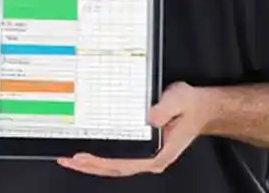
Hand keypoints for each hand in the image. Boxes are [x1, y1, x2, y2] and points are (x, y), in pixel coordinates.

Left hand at [57, 82, 218, 176]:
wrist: (201, 108)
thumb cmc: (190, 106)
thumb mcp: (179, 99)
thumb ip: (165, 108)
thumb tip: (150, 117)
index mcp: (160, 153)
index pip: (125, 163)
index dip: (102, 162)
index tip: (83, 156)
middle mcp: (151, 159)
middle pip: (115, 168)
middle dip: (90, 166)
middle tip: (68, 159)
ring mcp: (146, 156)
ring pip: (115, 166)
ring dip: (92, 164)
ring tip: (71, 160)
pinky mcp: (141, 150)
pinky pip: (117, 158)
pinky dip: (101, 158)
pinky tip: (88, 155)